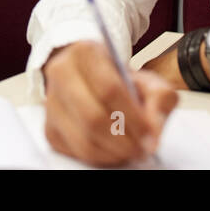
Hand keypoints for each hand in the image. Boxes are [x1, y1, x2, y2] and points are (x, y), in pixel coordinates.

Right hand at [40, 40, 177, 165]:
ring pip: (82, 139)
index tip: (150, 137)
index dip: (132, 118)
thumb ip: (160, 100)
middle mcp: (61, 73)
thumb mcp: (148, 79)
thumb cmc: (121, 79)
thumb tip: (152, 135)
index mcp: (86, 52)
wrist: (93, 77)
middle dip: (123, 141)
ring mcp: (51, 101)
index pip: (109, 89)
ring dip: (112, 153)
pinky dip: (99, 157)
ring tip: (131, 151)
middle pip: (92, 117)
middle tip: (142, 150)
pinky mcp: (49, 127)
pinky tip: (113, 150)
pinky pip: (74, 151)